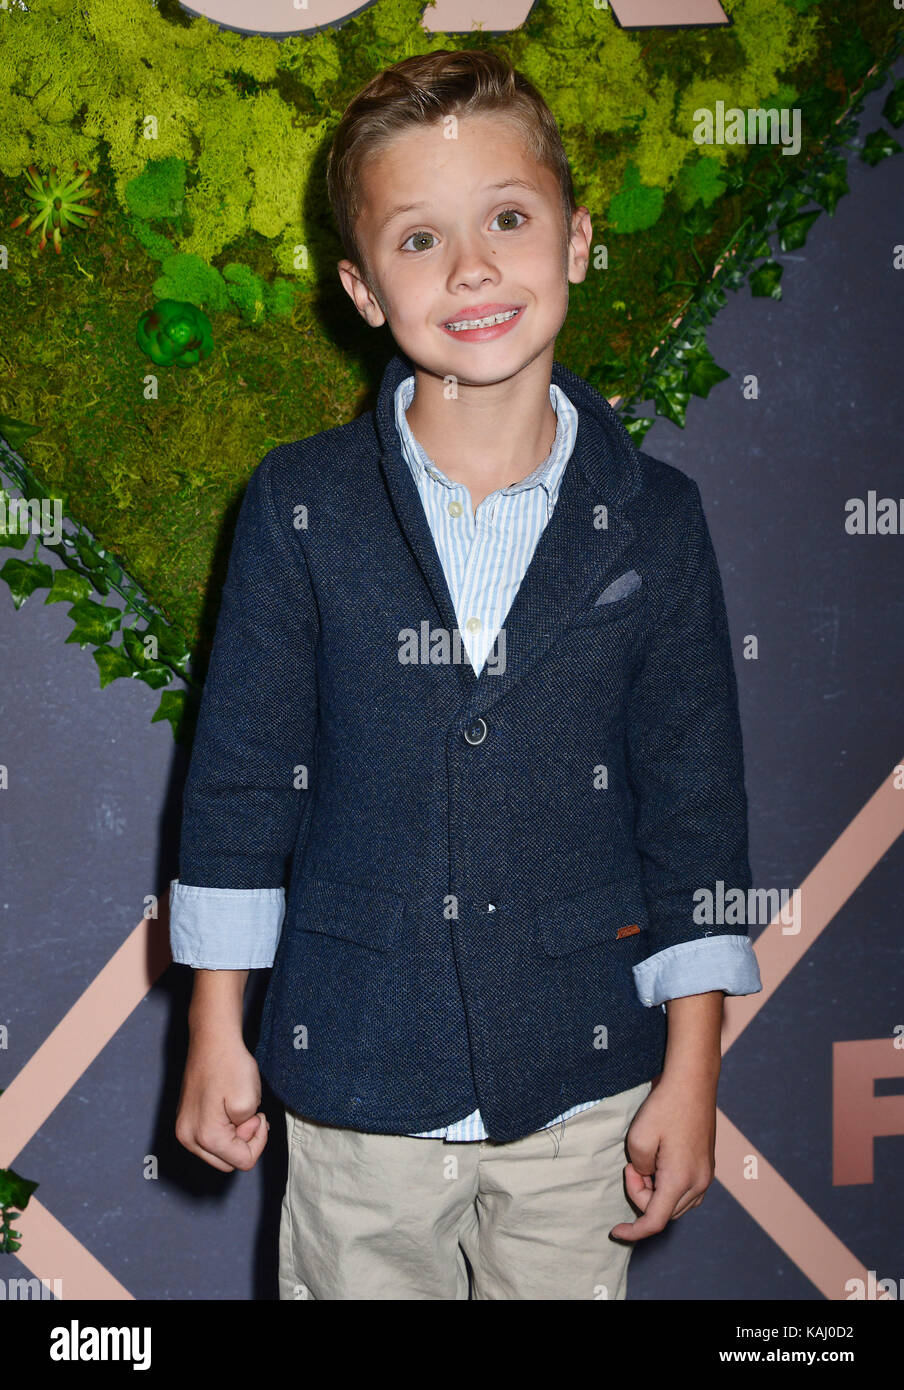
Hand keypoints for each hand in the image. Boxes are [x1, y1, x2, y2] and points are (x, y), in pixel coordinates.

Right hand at [175, 1032, 269, 1172]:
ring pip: (219, 1151)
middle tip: (250, 1114)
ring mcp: (184, 1128)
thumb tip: (240, 1134)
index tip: (258, 1116)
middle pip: (228, 1161)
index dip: (258, 1140)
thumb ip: (248, 1130)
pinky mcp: (185, 1119)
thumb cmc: (229, 1065)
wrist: (212, 1039)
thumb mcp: (249, 1101)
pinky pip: (210, 1137)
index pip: (242, 1162)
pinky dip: (224, 1128)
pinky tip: (228, 1107)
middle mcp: (188, 1138)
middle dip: (244, 1141)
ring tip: (238, 1108)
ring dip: (234, 1135)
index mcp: (204, 1136)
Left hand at [609, 1071, 716, 1240]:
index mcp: (680, 1180)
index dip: (633, 1232)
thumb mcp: (637, 1139)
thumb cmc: (665, 1107)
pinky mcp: (707, 1165)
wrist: (692, 1082)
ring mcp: (706, 1175)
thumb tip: (647, 1178)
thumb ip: (639, 1171)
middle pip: (664, 1212)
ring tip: (645, 1161)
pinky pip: (687, 1191)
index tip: (615, 1231)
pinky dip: (669, 1186)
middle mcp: (699, 1183)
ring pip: (676, 1204)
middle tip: (631, 1165)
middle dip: (642, 1196)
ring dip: (656, 1192)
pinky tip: (659, 1163)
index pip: (654, 1221)